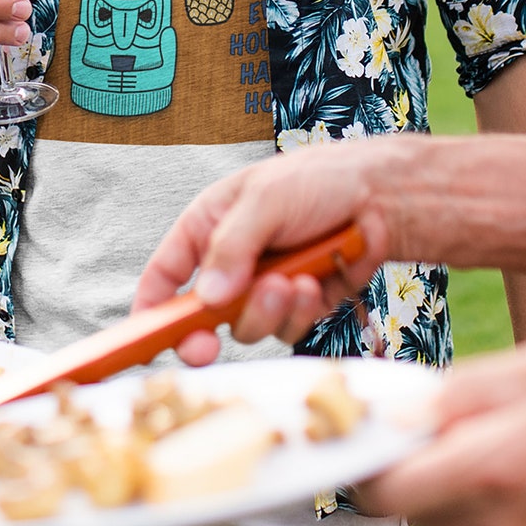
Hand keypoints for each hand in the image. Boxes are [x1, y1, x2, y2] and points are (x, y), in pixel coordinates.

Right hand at [132, 142, 391, 364]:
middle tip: (207, 346)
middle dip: (205, 332)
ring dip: (267, 310)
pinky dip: (300, 312)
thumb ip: (232, 246)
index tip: (143, 341)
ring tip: (293, 281)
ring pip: (246, 327)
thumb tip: (206, 298)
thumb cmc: (319, 179)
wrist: (382, 196)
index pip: (164, 274)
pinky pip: (287, 329)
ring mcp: (264, 287)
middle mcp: (231, 263)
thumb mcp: (266, 198)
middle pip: (200, 317)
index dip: (151, 310)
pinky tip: (316, 281)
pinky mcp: (298, 306)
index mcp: (208, 228)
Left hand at [357, 342, 525, 525]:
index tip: (364, 442)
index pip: (384, 491)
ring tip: (507, 452)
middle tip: (451, 431)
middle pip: (414, 509)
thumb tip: (391, 411)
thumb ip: (456, 393)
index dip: (365, 466)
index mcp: (490, 465)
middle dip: (418, 469)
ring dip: (456, 491)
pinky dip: (492, 519)